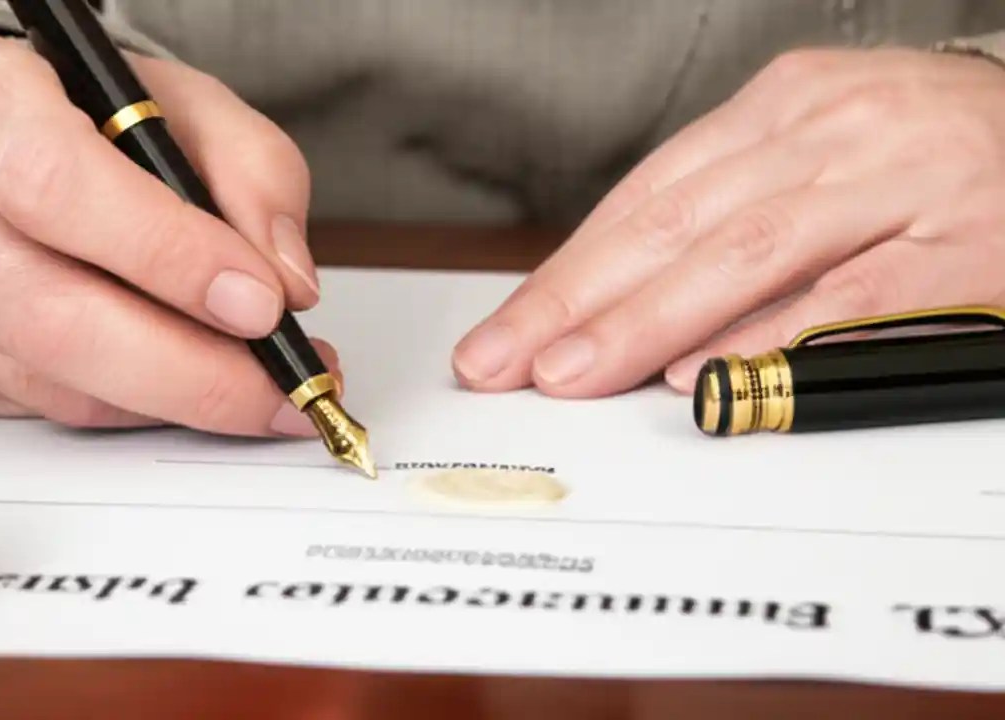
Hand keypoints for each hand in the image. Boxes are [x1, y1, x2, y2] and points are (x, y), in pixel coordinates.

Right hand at [0, 34, 331, 434]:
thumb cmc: (89, 115)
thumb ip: (251, 176)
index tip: (260, 305)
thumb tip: (283, 286)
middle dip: (186, 369)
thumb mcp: (188, 105)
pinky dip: (126, 410)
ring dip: (167, 401)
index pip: (57, 187)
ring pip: (45, 379)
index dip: (166, 257)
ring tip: (253, 391)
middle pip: (47, 312)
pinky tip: (179, 387)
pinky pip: (34, 406)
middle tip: (276, 389)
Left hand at [453, 47, 1004, 397]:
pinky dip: (772, 334)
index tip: (505, 332)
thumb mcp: (818, 152)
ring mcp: (897, 184)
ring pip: (745, 255)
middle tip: (507, 364)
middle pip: (674, 226)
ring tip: (577, 374)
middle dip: (576, 303)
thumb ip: (728, 215)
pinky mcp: (960, 247)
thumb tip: (619, 302)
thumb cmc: (930, 152)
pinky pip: (852, 295)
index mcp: (783, 107)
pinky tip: (706, 373)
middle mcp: (831, 133)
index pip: (645, 198)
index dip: (565, 273)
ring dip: (647, 321)